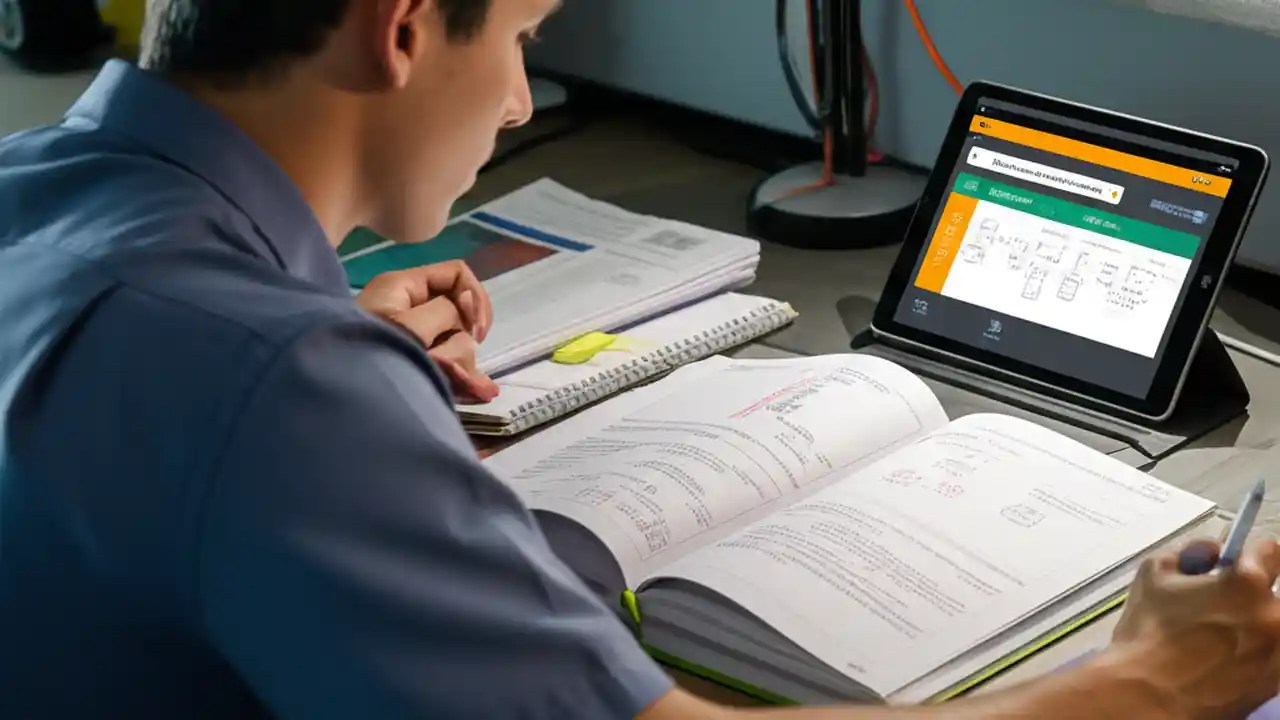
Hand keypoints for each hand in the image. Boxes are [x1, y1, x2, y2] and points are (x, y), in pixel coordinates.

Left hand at [357, 262, 498, 402]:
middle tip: (457, 364)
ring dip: (462, 364)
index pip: (456, 274)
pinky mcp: (417, 365)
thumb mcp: (405, 325)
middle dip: (465, 339)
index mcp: (404, 287)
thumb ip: (442, 312)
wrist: (333, 397)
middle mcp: (411, 308)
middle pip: (460, 313)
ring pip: (458, 343)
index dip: (473, 297)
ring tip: (460, 387)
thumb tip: (463, 316)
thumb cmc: (364, 353)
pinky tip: (482, 391)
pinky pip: (450, 366)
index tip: (475, 328)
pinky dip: (465, 377)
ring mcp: (415, 338)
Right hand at [1106, 537, 1279, 718]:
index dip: (1249, 554)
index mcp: (1248, 584)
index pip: (1271, 551)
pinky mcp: (1276, 683)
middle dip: (1251, 594)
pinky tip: (1226, 660)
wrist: (1148, 697)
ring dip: (1257, 624)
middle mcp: (1274, 617)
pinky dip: (1256, 652)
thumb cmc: (1149, 631)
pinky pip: (1273, 655)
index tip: (1233, 564)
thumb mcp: (1153, 574)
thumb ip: (1188, 552)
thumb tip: (1213, 551)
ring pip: (1275, 626)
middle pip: (1275, 593)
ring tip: (1222, 638)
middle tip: (1220, 606)